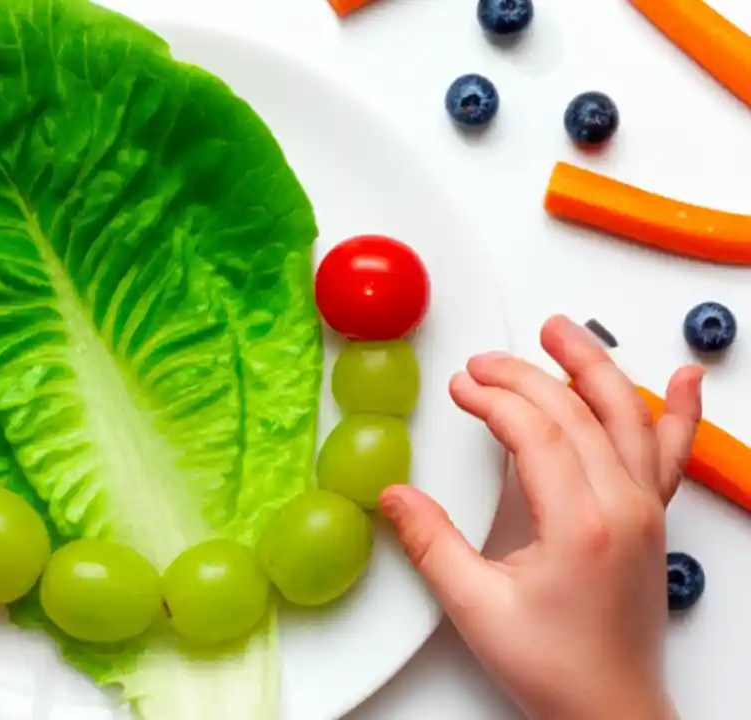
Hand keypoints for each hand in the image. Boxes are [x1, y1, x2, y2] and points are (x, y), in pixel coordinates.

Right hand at [380, 315, 700, 719]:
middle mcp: (624, 508)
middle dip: (527, 375)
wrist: (610, 708)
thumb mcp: (476, 607)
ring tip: (562, 331)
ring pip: (628, 416)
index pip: (538, 434)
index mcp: (581, 525)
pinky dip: (680, 413)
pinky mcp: (652, 520)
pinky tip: (685, 380)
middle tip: (483, 361)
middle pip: (579, 412)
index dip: (495, 400)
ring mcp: (646, 511)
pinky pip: (671, 452)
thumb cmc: (554, 668)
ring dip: (595, 367)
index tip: (461, 387)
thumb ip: (430, 544)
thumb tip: (394, 495)